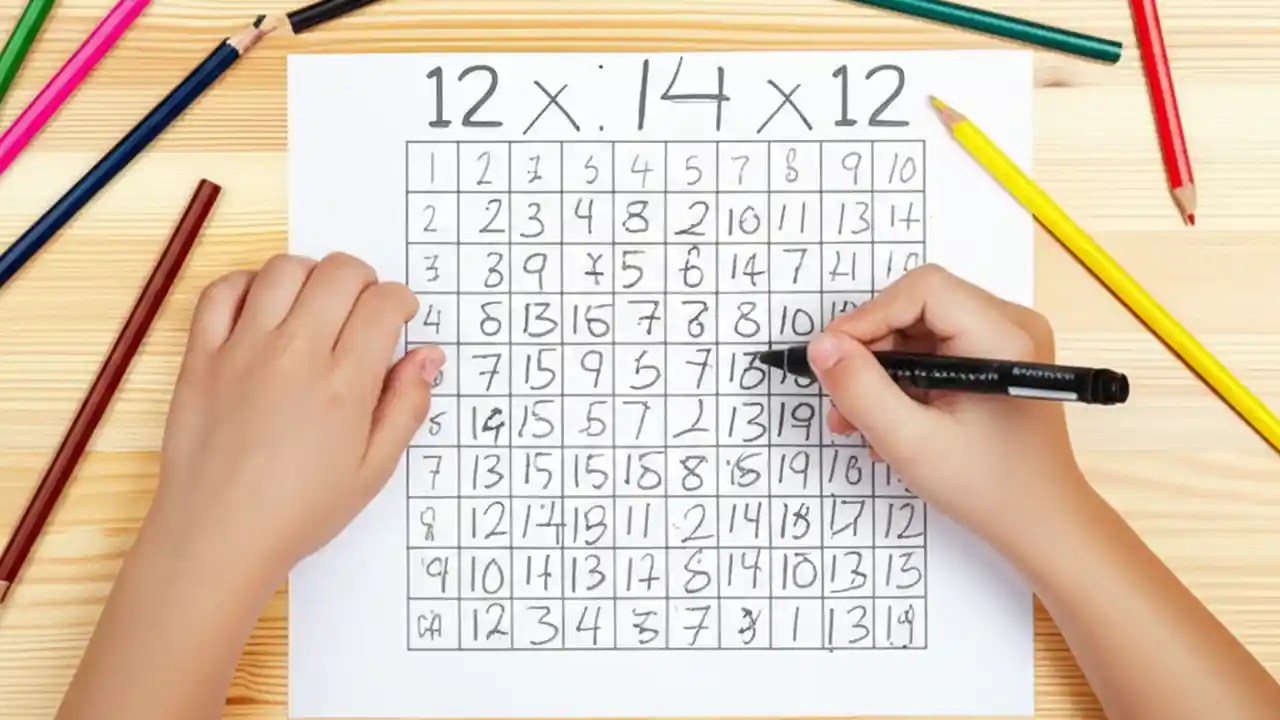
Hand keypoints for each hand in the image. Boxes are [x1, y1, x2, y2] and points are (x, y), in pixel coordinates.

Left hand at [146, 253, 443, 580]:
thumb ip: (405, 407)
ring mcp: (243, 351)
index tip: (398, 316)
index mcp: (343, 386)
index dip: (400, 301)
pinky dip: (247, 284)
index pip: (383, 304)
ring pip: (284, 269)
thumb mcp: (373, 470)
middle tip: (362, 307)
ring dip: (310, 275)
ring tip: (315, 304)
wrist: (217, 537)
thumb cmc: (298, 511)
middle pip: (339, 273)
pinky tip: (263, 307)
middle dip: (363, 279)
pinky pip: (221, 291)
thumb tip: (427, 357)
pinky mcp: (201, 357)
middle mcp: (294, 356)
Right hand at [809, 264, 1085, 552]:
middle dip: (870, 352)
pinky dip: (901, 380)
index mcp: (1004, 338)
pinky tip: (888, 420)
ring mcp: (1002, 341)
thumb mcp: (911, 442)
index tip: (832, 357)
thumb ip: (861, 390)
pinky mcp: (991, 358)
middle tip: (842, 399)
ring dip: (880, 371)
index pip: (922, 291)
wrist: (1040, 522)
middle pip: (916, 308)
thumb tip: (822, 347)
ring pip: (917, 330)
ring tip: (858, 419)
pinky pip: (931, 349)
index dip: (868, 317)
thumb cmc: (991, 488)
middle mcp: (1010, 326)